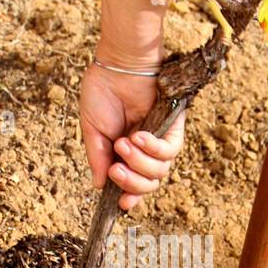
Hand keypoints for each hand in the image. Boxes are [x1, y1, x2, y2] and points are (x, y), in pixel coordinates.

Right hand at [80, 61, 184, 210]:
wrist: (117, 65)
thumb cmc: (103, 91)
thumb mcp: (93, 130)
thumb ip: (98, 158)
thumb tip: (100, 186)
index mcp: (124, 154)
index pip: (133, 184)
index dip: (130, 196)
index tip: (122, 203)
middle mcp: (144, 151)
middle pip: (149, 183)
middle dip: (132, 183)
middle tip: (116, 170)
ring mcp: (159, 140)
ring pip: (160, 172)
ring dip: (139, 163)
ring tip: (124, 143)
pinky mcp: (173, 128)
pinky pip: (170, 151)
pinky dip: (153, 149)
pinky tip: (138, 136)